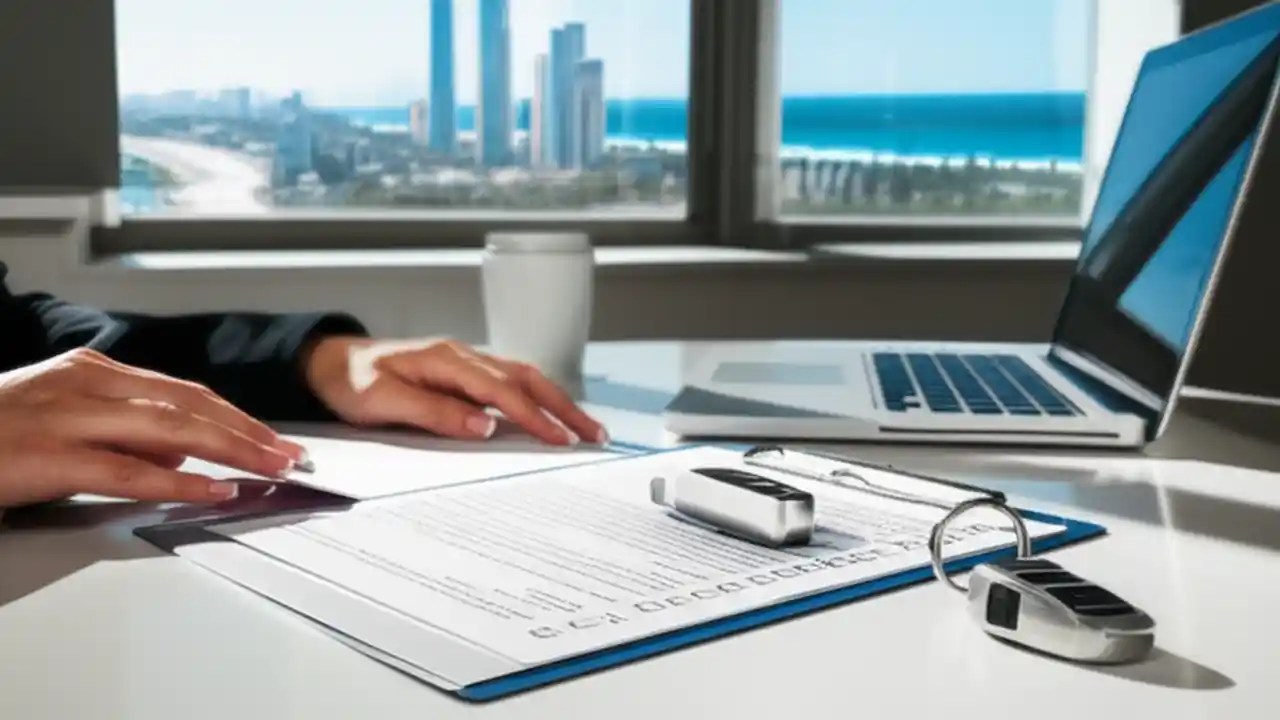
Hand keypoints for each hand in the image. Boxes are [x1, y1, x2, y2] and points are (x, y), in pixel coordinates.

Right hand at [0, 349, 306, 507]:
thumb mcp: (68, 421)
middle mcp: (88, 382)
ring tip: (272, 469)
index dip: (238, 416)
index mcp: (94, 370)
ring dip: (232, 450)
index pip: (185, 391)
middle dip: (249, 432)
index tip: (276, 438)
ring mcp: (69, 415)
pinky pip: (128, 470)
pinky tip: (214, 491)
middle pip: (190, 405)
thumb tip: (186, 453)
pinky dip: (179, 481)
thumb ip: (126, 432)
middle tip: (292, 456)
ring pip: (171, 429)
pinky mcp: (50, 455)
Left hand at [301, 337, 606, 445]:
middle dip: (564, 407)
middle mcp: (464, 356)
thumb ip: (436, 413)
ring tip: (585, 428)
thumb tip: (485, 426)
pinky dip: (538, 399)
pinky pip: (511, 383)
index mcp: (446, 360)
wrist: (331, 362)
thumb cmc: (353, 381)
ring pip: (524, 378)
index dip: (534, 416)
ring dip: (557, 402)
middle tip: (595, 434)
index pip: (502, 390)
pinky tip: (552, 415)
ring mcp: (467, 362)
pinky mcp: (465, 373)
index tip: (560, 439)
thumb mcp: (385, 402)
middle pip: (527, 378)